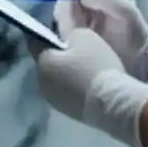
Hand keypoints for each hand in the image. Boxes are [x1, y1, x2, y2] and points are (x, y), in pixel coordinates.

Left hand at [32, 28, 147, 146]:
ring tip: (88, 71)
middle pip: (48, 63)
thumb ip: (70, 34)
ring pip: (57, 79)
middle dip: (60, 58)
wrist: (112, 102)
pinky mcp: (66, 112)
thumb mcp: (85, 37)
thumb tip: (66, 39)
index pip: (35, 42)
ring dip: (67, 74)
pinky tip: (91, 85)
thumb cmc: (96, 65)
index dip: (48, 35)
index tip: (61, 33)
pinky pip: (67, 93)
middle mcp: (41, 83)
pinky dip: (74, 87)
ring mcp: (53, 101)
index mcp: (42, 63)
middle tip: (80, 53)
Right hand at [53, 0, 147, 84]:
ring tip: (77, 34)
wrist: (138, 59)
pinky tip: (75, 40)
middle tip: (70, 22)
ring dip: (64, 19)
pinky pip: (62, 24)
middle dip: (64, 4)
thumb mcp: (129, 15)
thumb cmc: (137, 34)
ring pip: (62, 7)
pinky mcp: (76, 26)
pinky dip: (64, 30)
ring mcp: (82, 10)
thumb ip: (109, 0)